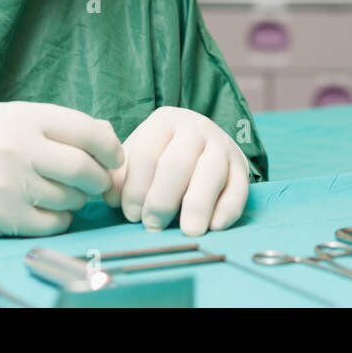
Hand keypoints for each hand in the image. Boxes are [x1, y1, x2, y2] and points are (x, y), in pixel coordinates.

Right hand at [0, 102, 123, 236]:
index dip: (111, 148)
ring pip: (71, 199)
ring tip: (66, 190)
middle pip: (84, 170)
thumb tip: (109, 139)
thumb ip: (60, 124)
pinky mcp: (2, 216)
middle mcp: (17, 150)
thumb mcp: (16, 115)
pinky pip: (53, 222)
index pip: (88, 132)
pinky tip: (50, 207)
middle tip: (98, 180)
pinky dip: (61, 217)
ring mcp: (8, 185)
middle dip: (100, 178)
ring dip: (79, 198)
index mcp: (24, 119)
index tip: (114, 157)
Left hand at [103, 106, 248, 235]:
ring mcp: (222, 145)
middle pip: (177, 164)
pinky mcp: (242, 167)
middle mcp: (196, 127)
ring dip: (196, 206)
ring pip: (211, 174)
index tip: (130, 215)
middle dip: (161, 201)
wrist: (203, 145)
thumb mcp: (137, 156)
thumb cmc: (160, 157)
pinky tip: (214, 226)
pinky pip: (239, 189)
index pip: (145, 156)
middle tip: (152, 226)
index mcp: (164, 121)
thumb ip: (119, 174)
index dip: (134, 190)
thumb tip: (109, 195)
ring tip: (187, 231)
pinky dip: (227, 210)